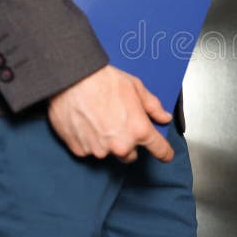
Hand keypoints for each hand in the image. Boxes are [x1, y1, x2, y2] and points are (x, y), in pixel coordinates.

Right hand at [48, 65, 174, 162]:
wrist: (72, 80)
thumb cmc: (103, 81)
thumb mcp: (136, 88)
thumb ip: (153, 107)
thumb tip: (164, 117)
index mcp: (139, 130)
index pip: (159, 150)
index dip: (164, 153)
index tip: (165, 155)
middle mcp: (120, 145)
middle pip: (131, 155)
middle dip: (129, 143)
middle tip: (119, 124)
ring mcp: (99, 150)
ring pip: (109, 153)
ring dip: (107, 142)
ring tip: (99, 119)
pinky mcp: (80, 151)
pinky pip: (89, 151)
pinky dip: (89, 141)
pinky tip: (86, 124)